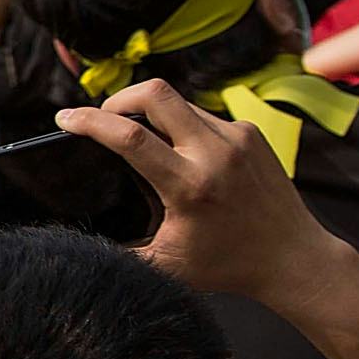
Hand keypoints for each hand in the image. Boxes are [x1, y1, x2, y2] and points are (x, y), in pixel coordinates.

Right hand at [54, 80, 345, 309]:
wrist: (293, 258)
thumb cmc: (228, 264)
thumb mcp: (166, 263)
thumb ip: (120, 249)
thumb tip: (76, 241)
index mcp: (191, 187)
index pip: (130, 137)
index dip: (89, 121)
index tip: (65, 117)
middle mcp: (215, 154)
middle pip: (155, 93)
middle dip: (119, 98)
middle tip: (105, 118)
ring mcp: (237, 138)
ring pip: (177, 102)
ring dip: (150, 113)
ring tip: (142, 139)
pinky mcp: (250, 132)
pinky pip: (201, 114)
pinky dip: (180, 125)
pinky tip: (181, 151)